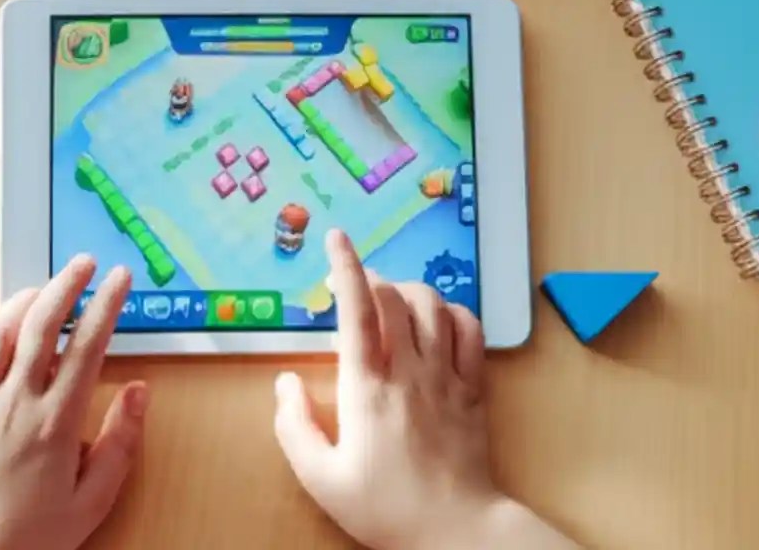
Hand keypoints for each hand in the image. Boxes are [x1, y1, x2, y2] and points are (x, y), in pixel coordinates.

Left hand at [0, 256, 146, 549]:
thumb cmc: (34, 536)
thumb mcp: (93, 498)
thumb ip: (120, 442)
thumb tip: (140, 391)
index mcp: (57, 421)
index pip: (88, 346)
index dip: (106, 305)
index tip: (119, 278)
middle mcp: (15, 403)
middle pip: (41, 325)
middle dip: (66, 285)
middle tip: (82, 262)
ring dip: (19, 303)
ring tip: (40, 289)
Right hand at [273, 230, 573, 549]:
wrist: (455, 530)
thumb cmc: (385, 508)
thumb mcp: (320, 478)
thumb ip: (294, 426)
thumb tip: (285, 382)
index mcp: (366, 388)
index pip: (356, 310)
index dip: (344, 267)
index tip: (336, 238)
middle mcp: (408, 370)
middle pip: (394, 296)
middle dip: (372, 276)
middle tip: (356, 282)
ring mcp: (446, 376)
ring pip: (432, 304)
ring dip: (409, 290)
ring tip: (392, 298)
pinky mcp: (473, 388)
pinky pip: (470, 330)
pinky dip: (452, 312)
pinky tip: (437, 319)